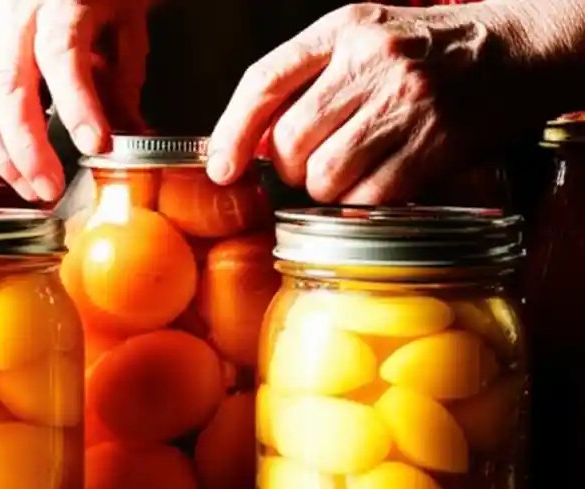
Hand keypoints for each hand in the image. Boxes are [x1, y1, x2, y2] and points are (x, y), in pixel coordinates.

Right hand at [0, 0, 154, 202]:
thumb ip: (123, 77)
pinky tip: (4, 154)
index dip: (78, 105)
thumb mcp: (125, 19)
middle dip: (27, 147)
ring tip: (27, 185)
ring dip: (0, 150)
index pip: (64, 55)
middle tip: (49, 189)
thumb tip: (133, 138)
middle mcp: (14, 8)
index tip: (96, 145)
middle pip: (7, 84)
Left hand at [207, 2, 522, 203]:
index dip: (233, 132)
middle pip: (290, 141)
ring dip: (327, 188)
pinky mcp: (436, 142)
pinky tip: (381, 182)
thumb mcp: (364, 38)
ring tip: (352, 170)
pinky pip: (371, 196)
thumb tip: (256, 142)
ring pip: (325, 175)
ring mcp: (405, 102)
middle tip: (313, 165)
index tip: (223, 169)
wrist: (521, 47)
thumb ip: (309, 78)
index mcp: (343, 30)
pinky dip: (365, 201)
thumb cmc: (431, 48)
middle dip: (291, 168)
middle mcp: (371, 62)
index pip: (264, 81)